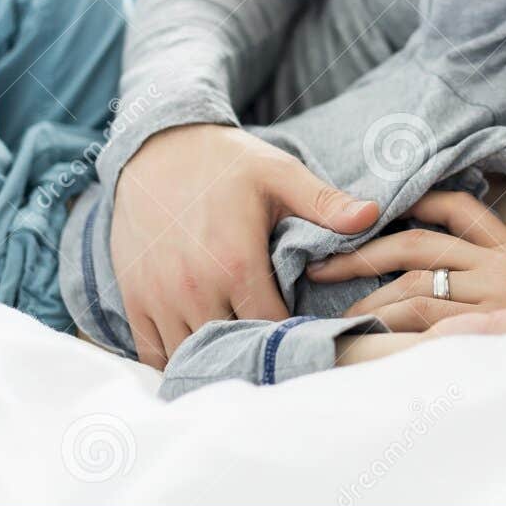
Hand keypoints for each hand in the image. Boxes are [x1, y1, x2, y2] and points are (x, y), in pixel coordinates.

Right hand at [110, 123, 378, 367]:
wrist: (156, 148)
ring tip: (242, 346)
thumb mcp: (279, 173)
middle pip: (235, 346)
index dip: (293, 332)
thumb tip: (370, 215)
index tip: (306, 329)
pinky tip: (202, 346)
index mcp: (236, 262)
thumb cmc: (225, 162)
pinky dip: (177, 358)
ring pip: (193, 355)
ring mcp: (159, 296)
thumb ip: (324, 202)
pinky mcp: (135, 297)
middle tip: (278, 344)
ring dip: (219, 356)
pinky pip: (154, 352)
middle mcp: (194, 288)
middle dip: (259, 348)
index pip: (273, 326)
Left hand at [306, 189, 505, 330]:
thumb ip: (500, 276)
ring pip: (417, 281)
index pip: (459, 208)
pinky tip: (371, 333)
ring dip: (372, 299)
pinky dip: (393, 320)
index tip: (375, 211)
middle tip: (322, 267)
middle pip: (421, 243)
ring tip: (344, 316)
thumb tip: (447, 274)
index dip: (416, 203)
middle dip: (365, 253)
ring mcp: (496, 294)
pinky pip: (428, 314)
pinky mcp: (489, 323)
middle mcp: (503, 264)